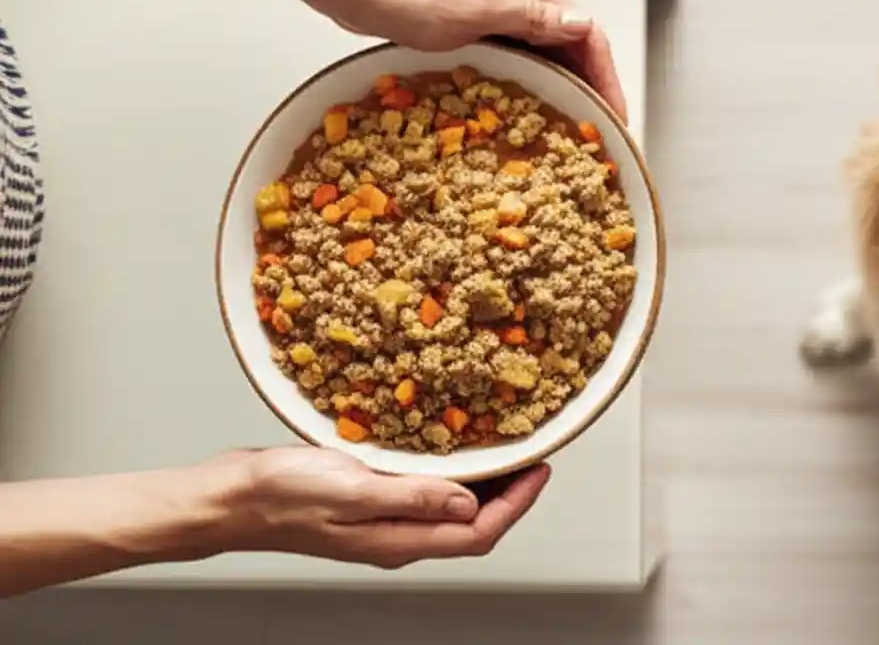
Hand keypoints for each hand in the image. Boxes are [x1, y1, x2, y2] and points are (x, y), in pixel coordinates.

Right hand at [208, 447, 550, 567]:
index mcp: (399, 540)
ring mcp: (380, 519)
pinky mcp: (365, 498)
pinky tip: (443, 443)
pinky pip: (420, 489)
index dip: (517, 504)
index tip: (541, 470)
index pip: (478, 532)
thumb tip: (471, 504)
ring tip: (500, 445)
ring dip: (479, 480)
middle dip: (508, 493)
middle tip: (530, 454)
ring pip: (448, 506)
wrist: (231, 496)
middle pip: (470, 523)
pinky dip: (443, 469)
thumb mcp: (355, 491)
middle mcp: (396, 535)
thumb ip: (415, 498)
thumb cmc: (282, 495)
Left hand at [339, 0, 627, 121]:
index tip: (614, 120)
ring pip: (546, 60)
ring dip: (563, 94)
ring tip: (571, 136)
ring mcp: (497, 17)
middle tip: (598, 138)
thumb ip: (529, 18)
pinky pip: (517, 65)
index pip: (588, 36)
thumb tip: (582, 25)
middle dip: (592, 92)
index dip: (607, 80)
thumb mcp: (472, 6)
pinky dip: (531, 91)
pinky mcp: (474, 33)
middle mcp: (520, 1)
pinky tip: (527, 117)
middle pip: (573, 51)